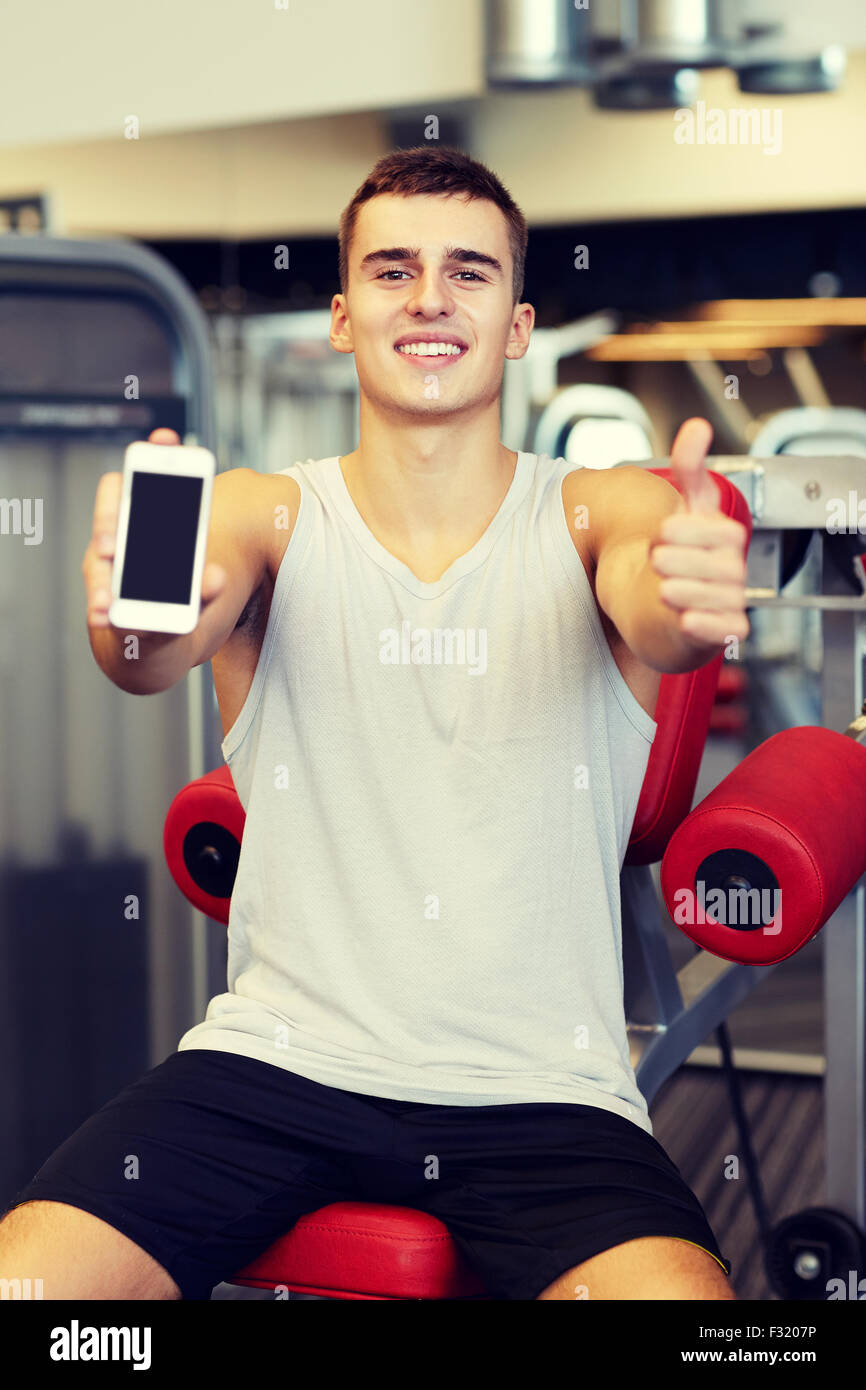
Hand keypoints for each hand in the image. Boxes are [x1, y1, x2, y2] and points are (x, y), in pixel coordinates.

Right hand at [82, 428, 225, 628]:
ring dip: (102, 582)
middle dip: (109, 526)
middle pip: (111, 517)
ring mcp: (109, 572)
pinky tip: (104, 615)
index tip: (165, 442)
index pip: (143, 484)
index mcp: (150, 530)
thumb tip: (215, 579)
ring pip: (99, 568)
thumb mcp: (200, 592)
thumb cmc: (180, 607)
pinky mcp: (104, 604)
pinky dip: (102, 609)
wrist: (156, 648)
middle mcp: (124, 544)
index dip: (154, 458)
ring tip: (109, 601)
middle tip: (114, 547)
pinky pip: (100, 604)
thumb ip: (208, 584)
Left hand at [649, 417, 749, 648]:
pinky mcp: (721, 631)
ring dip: (688, 590)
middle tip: (655, 557)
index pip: (719, 531)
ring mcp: (728, 601)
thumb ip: (690, 470)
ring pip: (718, 597)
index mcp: (726, 538)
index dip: (688, 530)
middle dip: (682, 559)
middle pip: (716, 565)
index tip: (659, 531)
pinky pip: (724, 629)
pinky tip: (683, 619)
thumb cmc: (681, 553)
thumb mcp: (685, 509)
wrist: (668, 604)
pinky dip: (706, 625)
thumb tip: (697, 425)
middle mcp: (732, 570)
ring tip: (661, 587)